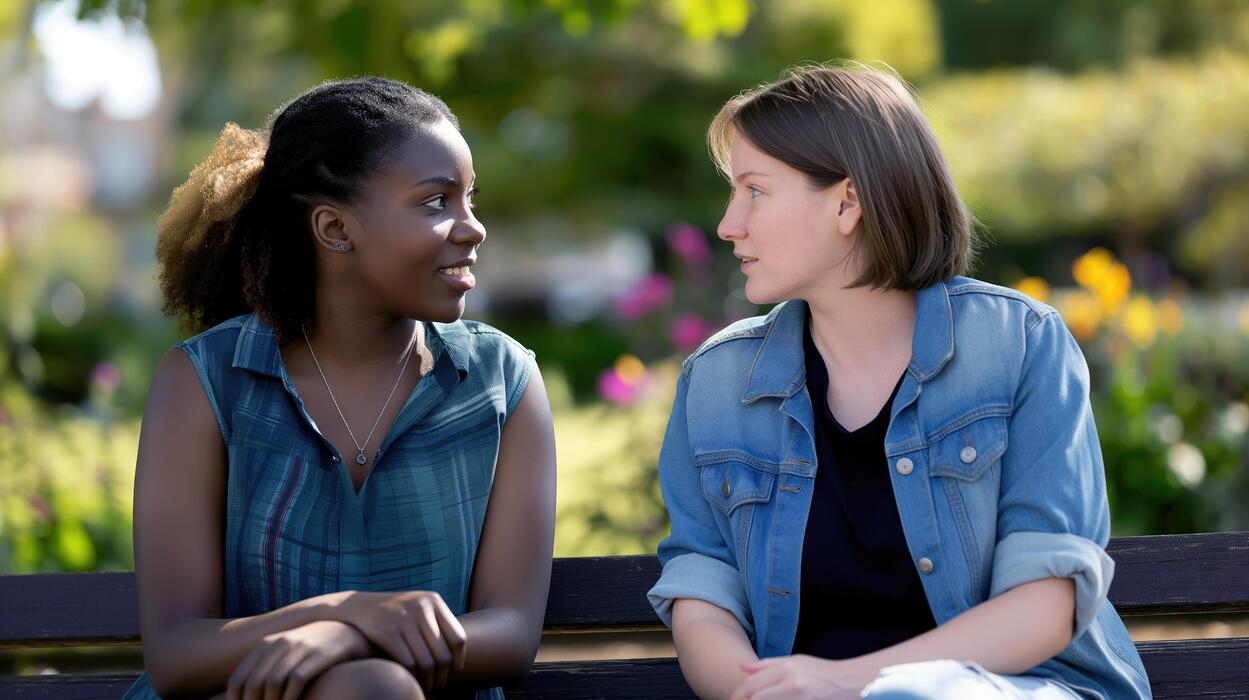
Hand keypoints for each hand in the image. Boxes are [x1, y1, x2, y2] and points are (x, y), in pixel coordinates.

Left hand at [227, 619, 368, 699]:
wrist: (348, 630)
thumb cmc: (312, 648)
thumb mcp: (285, 651)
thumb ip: (264, 667)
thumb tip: (244, 693)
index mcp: (266, 645)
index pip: (238, 679)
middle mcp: (280, 644)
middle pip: (254, 683)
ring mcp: (300, 648)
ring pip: (273, 682)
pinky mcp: (319, 655)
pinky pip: (297, 680)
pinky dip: (290, 698)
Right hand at [329, 590, 467, 693]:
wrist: (356, 605)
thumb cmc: (394, 614)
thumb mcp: (418, 610)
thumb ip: (437, 625)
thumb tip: (458, 656)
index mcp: (434, 601)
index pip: (458, 639)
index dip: (458, 662)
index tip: (452, 675)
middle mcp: (421, 607)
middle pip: (443, 654)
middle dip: (442, 678)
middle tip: (438, 688)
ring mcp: (403, 618)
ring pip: (426, 662)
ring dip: (428, 682)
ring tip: (427, 689)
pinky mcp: (385, 631)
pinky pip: (408, 663)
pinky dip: (412, 678)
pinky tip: (411, 682)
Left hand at [729, 654, 871, 699]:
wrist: (849, 682)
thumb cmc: (821, 671)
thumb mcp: (795, 661)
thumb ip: (768, 665)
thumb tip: (742, 667)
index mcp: (786, 667)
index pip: (751, 683)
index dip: (738, 694)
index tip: (732, 699)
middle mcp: (791, 680)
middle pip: (755, 696)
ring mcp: (799, 694)